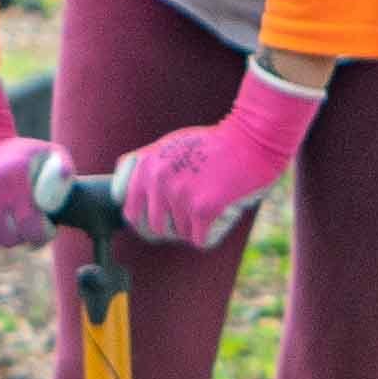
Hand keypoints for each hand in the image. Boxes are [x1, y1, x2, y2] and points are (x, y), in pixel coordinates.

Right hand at [0, 78, 51, 249]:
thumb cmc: (13, 154)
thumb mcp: (44, 153)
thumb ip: (63, 171)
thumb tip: (58, 198)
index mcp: (15, 180)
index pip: (32, 231)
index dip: (40, 236)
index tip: (41, 229)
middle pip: (9, 240)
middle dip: (17, 234)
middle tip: (16, 219)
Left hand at [115, 65, 323, 248]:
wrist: (252, 138)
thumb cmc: (215, 144)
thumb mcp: (169, 145)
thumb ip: (147, 169)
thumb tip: (126, 199)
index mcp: (145, 164)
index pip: (128, 210)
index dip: (144, 220)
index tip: (162, 218)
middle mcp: (157, 179)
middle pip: (153, 229)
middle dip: (171, 230)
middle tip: (190, 219)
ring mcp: (178, 194)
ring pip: (179, 235)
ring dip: (195, 229)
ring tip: (213, 206)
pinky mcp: (202, 208)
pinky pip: (200, 240)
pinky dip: (213, 234)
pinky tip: (224, 214)